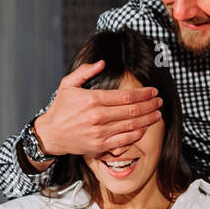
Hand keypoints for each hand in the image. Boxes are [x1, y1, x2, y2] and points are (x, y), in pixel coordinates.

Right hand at [32, 61, 162, 159]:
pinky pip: (124, 141)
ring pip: (131, 125)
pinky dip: (137, 135)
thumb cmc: (60, 108)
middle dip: (149, 105)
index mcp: (92, 99)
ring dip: (147, 119)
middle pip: (132, 110)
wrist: (50, 134)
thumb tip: (102, 63)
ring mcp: (100, 132)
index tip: (153, 91)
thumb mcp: (68, 84)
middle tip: (159, 101)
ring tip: (157, 114)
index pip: (125, 96)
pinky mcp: (100, 145)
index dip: (143, 94)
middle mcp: (98, 116)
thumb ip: (85, 72)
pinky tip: (144, 129)